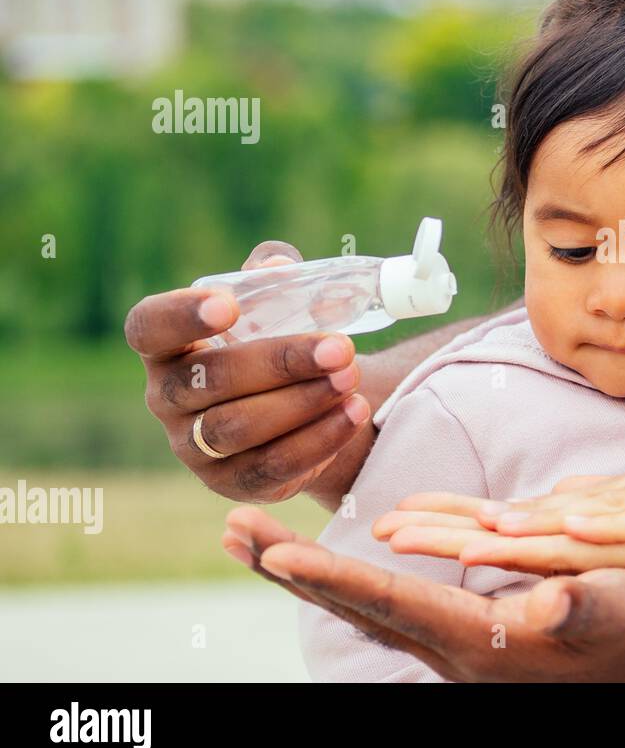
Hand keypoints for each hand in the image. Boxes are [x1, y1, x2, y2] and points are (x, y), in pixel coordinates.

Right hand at [125, 241, 374, 504]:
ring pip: (238, 428)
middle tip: (340, 349)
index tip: (229, 306)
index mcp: (165, 346)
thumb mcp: (272, 303)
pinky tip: (353, 414)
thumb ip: (271, 277)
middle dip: (281, 363)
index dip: (180, 317)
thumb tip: (279, 265)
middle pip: (210, 381)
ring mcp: (192, 446)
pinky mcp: (230, 482)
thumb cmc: (274, 341)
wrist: (301, 405)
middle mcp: (167, 397)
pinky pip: (270, 467)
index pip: (149, 328)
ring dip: (302, 403)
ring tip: (351, 380)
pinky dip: (317, 441)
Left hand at [221, 507, 624, 681]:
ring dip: (305, 570)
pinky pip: (386, 602)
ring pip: (360, 605)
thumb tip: (553, 604)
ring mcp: (451, 643)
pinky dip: (344, 578)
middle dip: (290, 567)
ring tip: (255, 539)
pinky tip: (328, 562)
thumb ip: (582, 607)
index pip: (391, 605)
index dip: (335, 578)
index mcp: (478, 640)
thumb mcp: (618, 612)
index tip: (278, 554)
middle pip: (353, 606)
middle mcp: (450, 648)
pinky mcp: (461, 632)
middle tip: (234, 526)